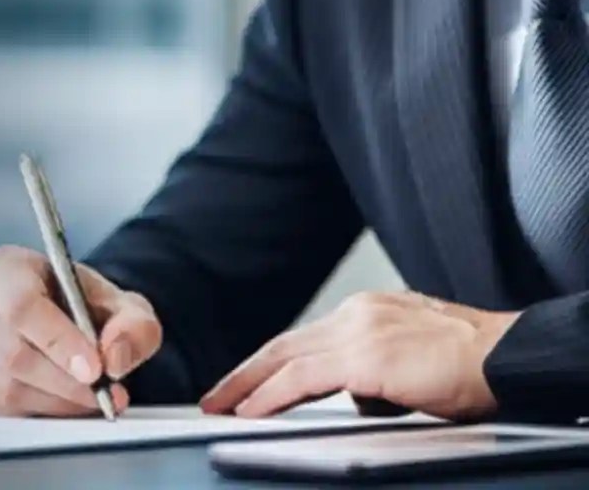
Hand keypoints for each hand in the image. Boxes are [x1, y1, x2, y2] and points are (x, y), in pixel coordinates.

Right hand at [0, 245, 162, 416]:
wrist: (49, 312)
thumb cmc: (75, 302)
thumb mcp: (117, 300)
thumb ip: (131, 323)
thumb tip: (114, 358)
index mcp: (5, 267)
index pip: (22, 306)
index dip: (59, 341)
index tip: (94, 368)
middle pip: (11, 352)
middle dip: (64, 381)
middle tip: (104, 392)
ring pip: (4, 386)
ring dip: (56, 401)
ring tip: (91, 398)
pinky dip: (40, 411)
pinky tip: (65, 402)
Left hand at [199, 291, 519, 420]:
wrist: (509, 356)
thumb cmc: (473, 366)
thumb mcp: (411, 361)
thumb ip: (376, 372)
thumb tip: (357, 397)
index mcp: (367, 311)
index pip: (303, 340)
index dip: (268, 365)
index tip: (244, 383)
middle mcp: (356, 314)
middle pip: (283, 346)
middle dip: (245, 374)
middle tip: (215, 398)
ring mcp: (358, 332)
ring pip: (284, 361)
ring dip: (246, 387)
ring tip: (220, 409)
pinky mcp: (365, 357)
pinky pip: (300, 381)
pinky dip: (269, 397)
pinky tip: (250, 413)